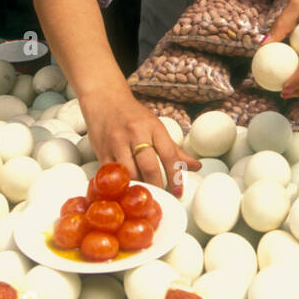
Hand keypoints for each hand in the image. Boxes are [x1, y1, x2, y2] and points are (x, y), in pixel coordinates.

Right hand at [82, 91, 198, 195]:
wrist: (104, 99)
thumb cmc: (133, 115)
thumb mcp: (156, 127)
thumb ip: (174, 149)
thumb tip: (196, 166)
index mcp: (153, 127)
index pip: (168, 154)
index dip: (175, 176)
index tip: (179, 191)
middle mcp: (135, 133)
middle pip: (149, 167)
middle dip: (157, 186)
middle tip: (162, 198)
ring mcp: (116, 142)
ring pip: (129, 173)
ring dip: (138, 187)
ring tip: (145, 195)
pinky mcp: (101, 150)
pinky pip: (112, 173)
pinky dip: (121, 184)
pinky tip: (126, 190)